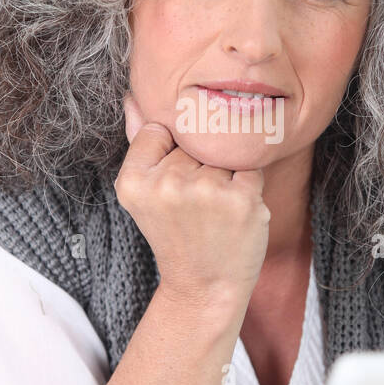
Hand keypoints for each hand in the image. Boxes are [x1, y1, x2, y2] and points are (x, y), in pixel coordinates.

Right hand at [115, 91, 270, 306]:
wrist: (204, 287)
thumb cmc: (178, 235)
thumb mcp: (145, 193)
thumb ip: (140, 144)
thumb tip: (133, 97)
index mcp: (132, 181)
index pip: (159, 129)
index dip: (170, 154)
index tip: (170, 188)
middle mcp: (166, 184)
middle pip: (193, 140)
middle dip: (200, 165)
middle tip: (195, 206)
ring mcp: (205, 192)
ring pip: (223, 152)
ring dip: (225, 175)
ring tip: (214, 210)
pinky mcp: (241, 201)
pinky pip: (251, 167)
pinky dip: (248, 185)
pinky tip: (235, 211)